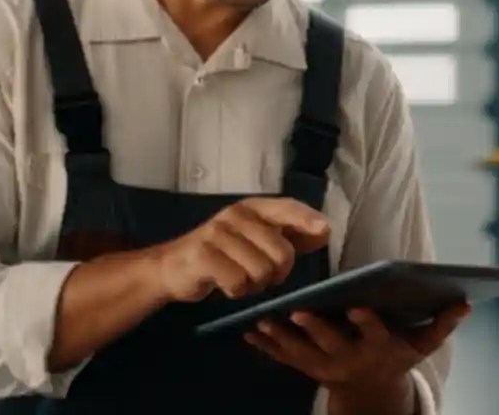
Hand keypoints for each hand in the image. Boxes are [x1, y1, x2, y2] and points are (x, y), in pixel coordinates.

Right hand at [151, 197, 330, 302]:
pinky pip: (238, 283)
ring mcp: (218, 234)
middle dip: (278, 272)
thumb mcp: (255, 238)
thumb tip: (324, 231)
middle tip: (262, 275)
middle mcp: (236, 215)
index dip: (306, 219)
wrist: (173, 267)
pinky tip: (226, 285)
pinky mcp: (204, 256)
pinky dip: (236, 292)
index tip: (325, 231)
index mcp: (252, 208)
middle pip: (282, 252)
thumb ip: (289, 234)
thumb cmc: (223, 253)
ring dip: (255, 284)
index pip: (286, 207)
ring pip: (261, 272)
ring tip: (241, 278)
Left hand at [246, 302, 470, 414]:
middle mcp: (351, 358)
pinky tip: (248, 331)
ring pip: (301, 353)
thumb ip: (441, 323)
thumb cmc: (397, 355)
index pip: (374, 333)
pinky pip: (283, 358)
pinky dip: (265, 346)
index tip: (357, 305)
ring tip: (262, 320)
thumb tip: (465, 302)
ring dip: (281, 337)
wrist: (371, 389)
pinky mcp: (306, 367)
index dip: (366, 321)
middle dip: (315, 327)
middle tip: (299, 310)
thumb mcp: (422, 343)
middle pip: (332, 343)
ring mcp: (325, 365)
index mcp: (379, 347)